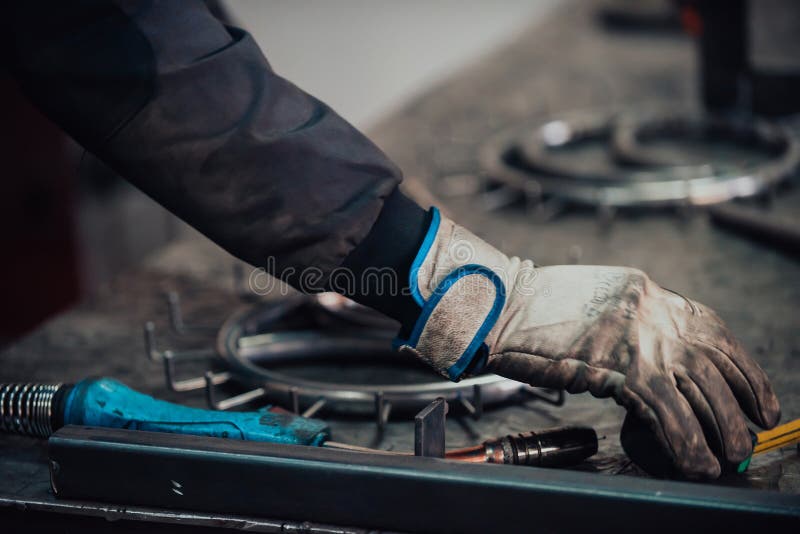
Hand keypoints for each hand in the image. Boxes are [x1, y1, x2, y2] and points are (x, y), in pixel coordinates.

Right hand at [398, 209, 779, 478]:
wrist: (500, 305)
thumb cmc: (534, 311)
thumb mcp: (595, 304)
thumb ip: (629, 325)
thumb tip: (655, 365)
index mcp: (646, 292)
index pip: (711, 327)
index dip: (742, 365)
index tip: (756, 394)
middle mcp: (652, 309)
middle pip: (714, 359)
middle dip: (742, 399)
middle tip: (753, 429)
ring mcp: (640, 336)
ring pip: (702, 387)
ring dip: (722, 426)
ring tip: (730, 455)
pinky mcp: (623, 366)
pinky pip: (667, 412)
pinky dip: (685, 442)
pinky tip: (695, 462)